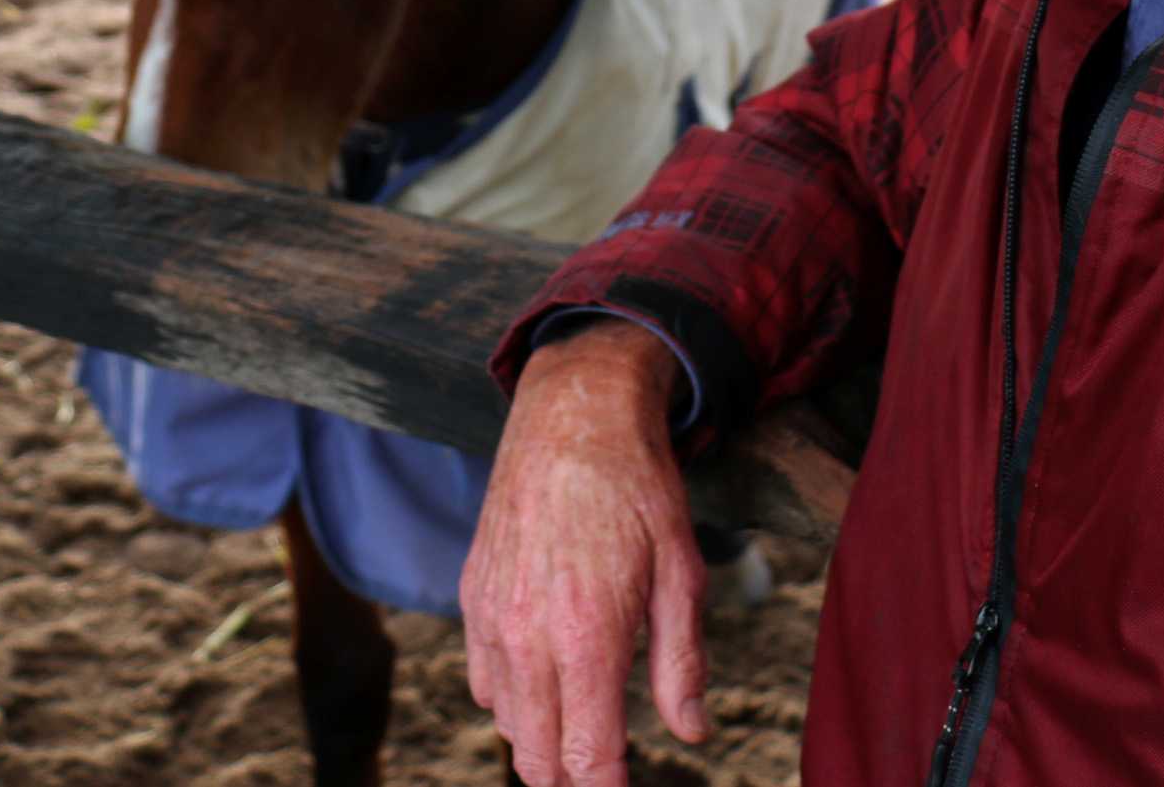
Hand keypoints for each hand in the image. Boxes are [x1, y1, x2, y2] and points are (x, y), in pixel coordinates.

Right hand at [462, 320, 710, 786]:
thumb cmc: (638, 489)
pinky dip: (513, 696)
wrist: (572, 415)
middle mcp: (528, 637)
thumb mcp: (683, 571)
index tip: (628, 786)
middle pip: (538, 760)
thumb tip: (693, 733)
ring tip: (585, 715)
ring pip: (507, 726)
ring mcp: (491, 618)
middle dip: (576, 774)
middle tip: (612, 758)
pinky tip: (549, 670)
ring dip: (544, 738)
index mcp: (588, 637)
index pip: (588, 761)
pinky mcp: (471, 597)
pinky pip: (483, 681)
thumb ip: (683, 662)